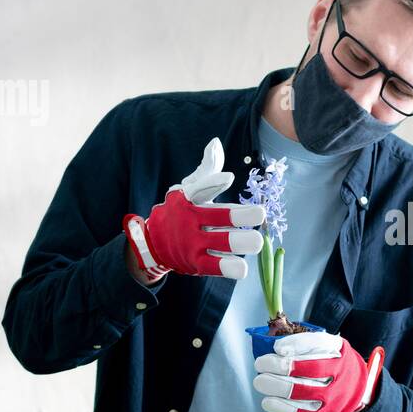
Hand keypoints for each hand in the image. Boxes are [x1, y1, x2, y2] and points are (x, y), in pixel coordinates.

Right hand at [123, 137, 264, 279]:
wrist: (152, 243)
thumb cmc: (180, 210)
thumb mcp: (189, 188)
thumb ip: (207, 169)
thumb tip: (216, 143)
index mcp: (190, 199)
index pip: (200, 188)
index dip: (213, 182)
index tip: (228, 178)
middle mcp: (192, 220)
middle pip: (219, 216)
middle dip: (240, 216)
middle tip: (260, 214)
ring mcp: (194, 243)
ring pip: (221, 242)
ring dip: (240, 243)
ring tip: (257, 242)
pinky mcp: (197, 263)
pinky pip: (215, 266)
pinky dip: (229, 267)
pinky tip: (243, 268)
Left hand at [253, 331, 385, 411]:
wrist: (356, 388)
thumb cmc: (334, 362)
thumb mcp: (329, 345)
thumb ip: (306, 343)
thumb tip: (274, 346)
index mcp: (340, 352)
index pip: (320, 345)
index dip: (297, 345)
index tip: (277, 347)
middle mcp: (340, 373)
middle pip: (311, 370)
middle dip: (281, 366)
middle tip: (261, 363)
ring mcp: (333, 395)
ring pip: (303, 392)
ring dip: (277, 386)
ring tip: (260, 381)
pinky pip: (300, 411)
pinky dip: (281, 407)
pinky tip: (268, 401)